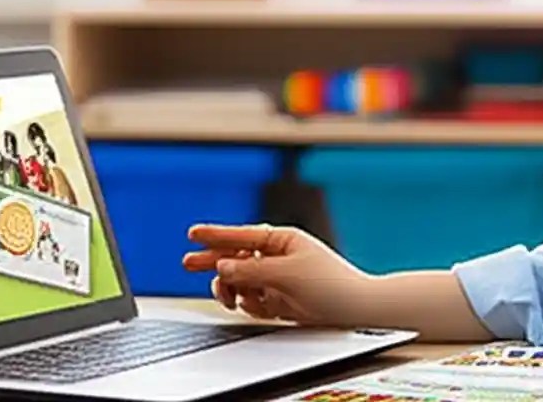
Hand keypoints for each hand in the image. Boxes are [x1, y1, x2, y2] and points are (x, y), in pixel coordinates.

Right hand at [182, 224, 369, 326]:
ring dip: (232, 289)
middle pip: (236, 256)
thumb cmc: (331, 284)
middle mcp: (278, 257)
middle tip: (187, 263)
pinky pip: (251, 300)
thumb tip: (222, 266)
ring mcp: (277, 279)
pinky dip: (248, 304)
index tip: (192, 233)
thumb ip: (251, 270)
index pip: (243, 235)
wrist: (355, 309)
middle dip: (213, 261)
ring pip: (240, 281)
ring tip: (229, 299)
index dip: (216, 235)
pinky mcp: (279, 301)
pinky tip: (254, 307)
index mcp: (283, 240)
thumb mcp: (287, 273)